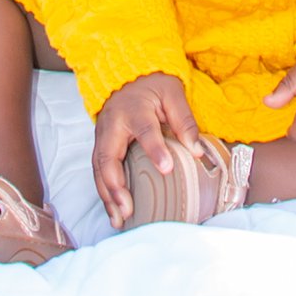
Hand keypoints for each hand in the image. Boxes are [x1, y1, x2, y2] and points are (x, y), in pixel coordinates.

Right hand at [92, 70, 203, 229]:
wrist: (127, 76)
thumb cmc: (151, 86)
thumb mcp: (172, 93)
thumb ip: (184, 120)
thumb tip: (197, 150)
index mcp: (134, 108)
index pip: (144, 129)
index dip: (155, 149)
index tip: (167, 168)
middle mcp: (112, 124)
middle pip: (108, 156)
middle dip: (116, 186)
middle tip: (128, 210)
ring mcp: (102, 136)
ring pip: (99, 169)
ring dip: (107, 196)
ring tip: (119, 219)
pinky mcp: (100, 146)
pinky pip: (98, 172)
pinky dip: (104, 193)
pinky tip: (114, 211)